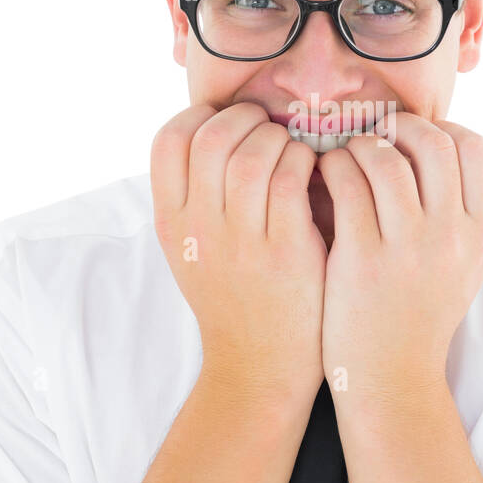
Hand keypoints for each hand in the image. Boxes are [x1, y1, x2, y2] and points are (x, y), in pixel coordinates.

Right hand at [151, 102, 326, 406]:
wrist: (259, 366)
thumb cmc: (234, 297)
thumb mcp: (192, 249)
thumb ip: (194, 195)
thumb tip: (215, 127)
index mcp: (171, 221)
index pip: (168, 140)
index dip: (201, 115)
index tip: (228, 121)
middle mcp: (199, 228)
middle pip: (212, 137)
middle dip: (246, 119)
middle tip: (268, 128)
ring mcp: (241, 241)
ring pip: (254, 153)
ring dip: (280, 138)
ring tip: (292, 151)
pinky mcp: (285, 253)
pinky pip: (291, 180)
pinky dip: (306, 162)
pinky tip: (314, 172)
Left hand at [316, 112, 482, 398]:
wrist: (392, 378)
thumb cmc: (420, 315)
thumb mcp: (464, 266)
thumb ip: (461, 213)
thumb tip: (444, 147)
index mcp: (479, 233)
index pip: (476, 148)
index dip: (443, 129)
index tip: (415, 137)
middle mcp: (450, 236)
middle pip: (433, 142)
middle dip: (399, 127)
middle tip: (376, 135)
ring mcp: (407, 247)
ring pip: (385, 158)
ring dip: (360, 145)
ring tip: (347, 155)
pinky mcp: (361, 258)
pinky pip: (347, 185)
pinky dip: (334, 167)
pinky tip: (326, 175)